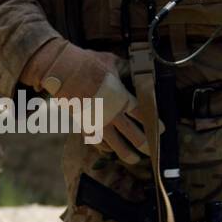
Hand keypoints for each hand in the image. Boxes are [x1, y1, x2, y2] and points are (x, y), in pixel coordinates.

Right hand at [23, 40, 149, 165]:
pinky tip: (110, 150)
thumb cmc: (88, 63)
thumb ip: (126, 70)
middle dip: (146, 144)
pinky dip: (105, 148)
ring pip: (116, 145)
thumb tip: (135, 71)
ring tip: (134, 159)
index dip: (154, 124)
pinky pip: (97, 142)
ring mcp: (97, 122)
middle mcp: (111, 114)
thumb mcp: (112, 62)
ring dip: (127, 154)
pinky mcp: (84, 125)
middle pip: (134, 135)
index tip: (161, 130)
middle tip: (152, 151)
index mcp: (121, 98)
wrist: (61, 69)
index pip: (143, 115)